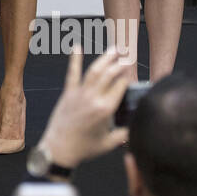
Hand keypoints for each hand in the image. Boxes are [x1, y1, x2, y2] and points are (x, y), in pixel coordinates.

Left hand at [34, 47, 131, 170]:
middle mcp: (93, 98)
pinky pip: (72, 73)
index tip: (132, 71)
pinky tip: (77, 47)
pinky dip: (75, 59)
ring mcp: (79, 94)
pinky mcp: (68, 93)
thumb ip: (125, 133)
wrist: (59, 149)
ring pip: (94, 71)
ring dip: (105, 58)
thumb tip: (137, 125)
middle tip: (128, 56)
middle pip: (109, 75)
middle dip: (120, 64)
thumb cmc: (84, 148)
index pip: (120, 86)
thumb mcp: (110, 143)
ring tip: (114, 49)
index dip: (127, 76)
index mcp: (105, 109)